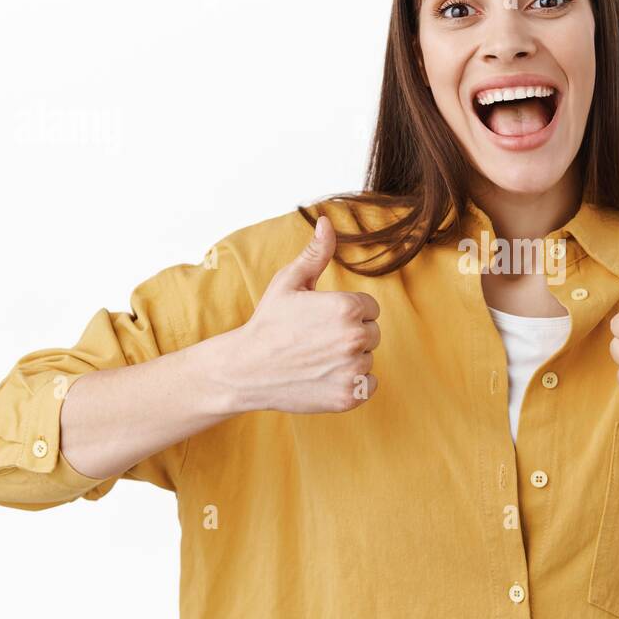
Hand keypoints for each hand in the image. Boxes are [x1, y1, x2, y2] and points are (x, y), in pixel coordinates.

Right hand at [224, 215, 379, 414]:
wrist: (246, 369)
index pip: (370, 308)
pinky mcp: (349, 396)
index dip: (346, 312)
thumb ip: (316, 253)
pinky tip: (324, 377)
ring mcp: (353, 370)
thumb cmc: (268, 323)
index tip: (321, 320)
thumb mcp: (289, 282)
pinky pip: (368, 384)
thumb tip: (326, 222)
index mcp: (346, 308)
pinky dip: (352, 384)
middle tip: (317, 340)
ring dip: (349, 359)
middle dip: (351, 334)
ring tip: (317, 359)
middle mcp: (354, 338)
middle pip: (373, 333)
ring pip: (368, 359)